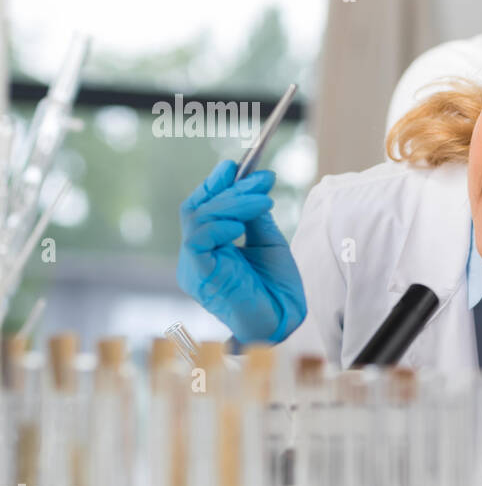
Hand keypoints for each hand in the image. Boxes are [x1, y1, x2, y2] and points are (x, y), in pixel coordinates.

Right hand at [177, 160, 306, 343]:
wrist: (283, 321)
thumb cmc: (276, 288)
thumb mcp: (269, 242)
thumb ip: (255, 216)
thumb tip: (254, 184)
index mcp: (211, 246)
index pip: (204, 206)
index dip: (216, 183)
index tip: (236, 164)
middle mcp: (197, 254)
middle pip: (200, 207)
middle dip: (232, 188)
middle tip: (263, 179)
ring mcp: (194, 265)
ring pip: (199, 218)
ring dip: (234, 203)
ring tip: (264, 200)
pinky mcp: (198, 274)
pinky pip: (197, 240)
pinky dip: (218, 225)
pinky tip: (240, 224)